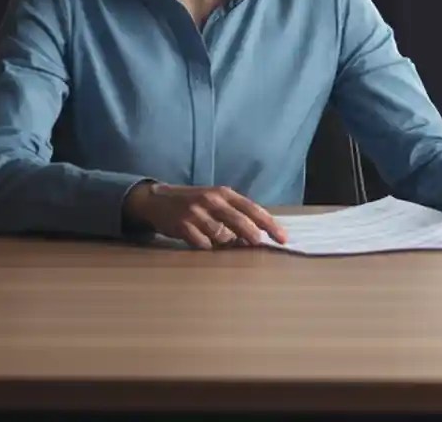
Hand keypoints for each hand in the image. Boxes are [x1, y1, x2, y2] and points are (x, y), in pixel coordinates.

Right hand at [123, 181, 287, 249]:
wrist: (158, 200)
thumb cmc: (194, 203)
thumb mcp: (216, 200)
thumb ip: (236, 213)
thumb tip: (259, 234)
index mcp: (225, 193)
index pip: (253, 209)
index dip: (270, 224)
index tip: (283, 238)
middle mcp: (212, 200)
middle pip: (240, 221)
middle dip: (254, 236)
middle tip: (261, 246)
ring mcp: (196, 212)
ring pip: (222, 235)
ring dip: (228, 244)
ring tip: (225, 245)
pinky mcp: (182, 225)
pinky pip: (203, 244)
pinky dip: (208, 248)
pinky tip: (206, 245)